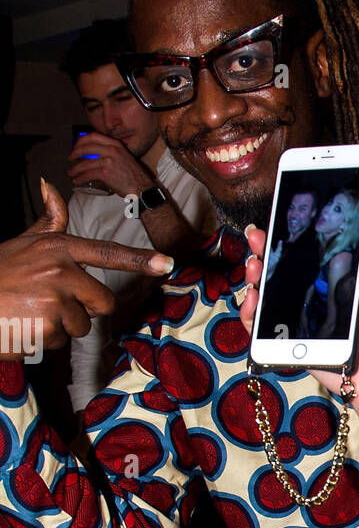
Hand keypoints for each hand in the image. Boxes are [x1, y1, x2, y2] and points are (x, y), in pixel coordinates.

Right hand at [0, 180, 173, 355]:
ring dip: (62, 327)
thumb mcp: (22, 242)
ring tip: (33, 314)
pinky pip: (64, 342)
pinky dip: (46, 341)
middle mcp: (59, 270)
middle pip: (103, 302)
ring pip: (83, 325)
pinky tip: (26, 328)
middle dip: (86, 309)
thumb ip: (46, 221)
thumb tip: (50, 185)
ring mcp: (55, 298)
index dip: (140, 260)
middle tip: (53, 304)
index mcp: (57, 247)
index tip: (167, 264)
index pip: (106, 252)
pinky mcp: (49, 326)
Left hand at [68, 132, 151, 196]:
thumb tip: (96, 154)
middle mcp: (112, 150)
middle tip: (71, 158)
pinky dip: (80, 177)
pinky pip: (88, 174)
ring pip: (85, 162)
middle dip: (76, 152)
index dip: (82, 140)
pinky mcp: (105, 173)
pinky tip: (77, 180)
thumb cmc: (133, 175)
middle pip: (87, 147)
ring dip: (76, 168)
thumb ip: (111, 152)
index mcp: (116, 144)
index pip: (94, 136)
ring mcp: (108, 161)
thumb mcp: (123, 157)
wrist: (142, 187)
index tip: (76, 146)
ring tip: (71, 172)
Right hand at [241, 199, 358, 419]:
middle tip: (257, 235)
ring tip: (255, 266)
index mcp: (339, 281)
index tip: (279, 214)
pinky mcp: (293, 345)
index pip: (308, 252)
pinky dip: (250, 315)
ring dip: (254, 277)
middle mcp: (318, 299)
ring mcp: (303, 322)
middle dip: (264, 250)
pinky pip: (263, 330)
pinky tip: (252, 301)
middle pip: (282, 270)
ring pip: (268, 296)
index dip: (290, 234)